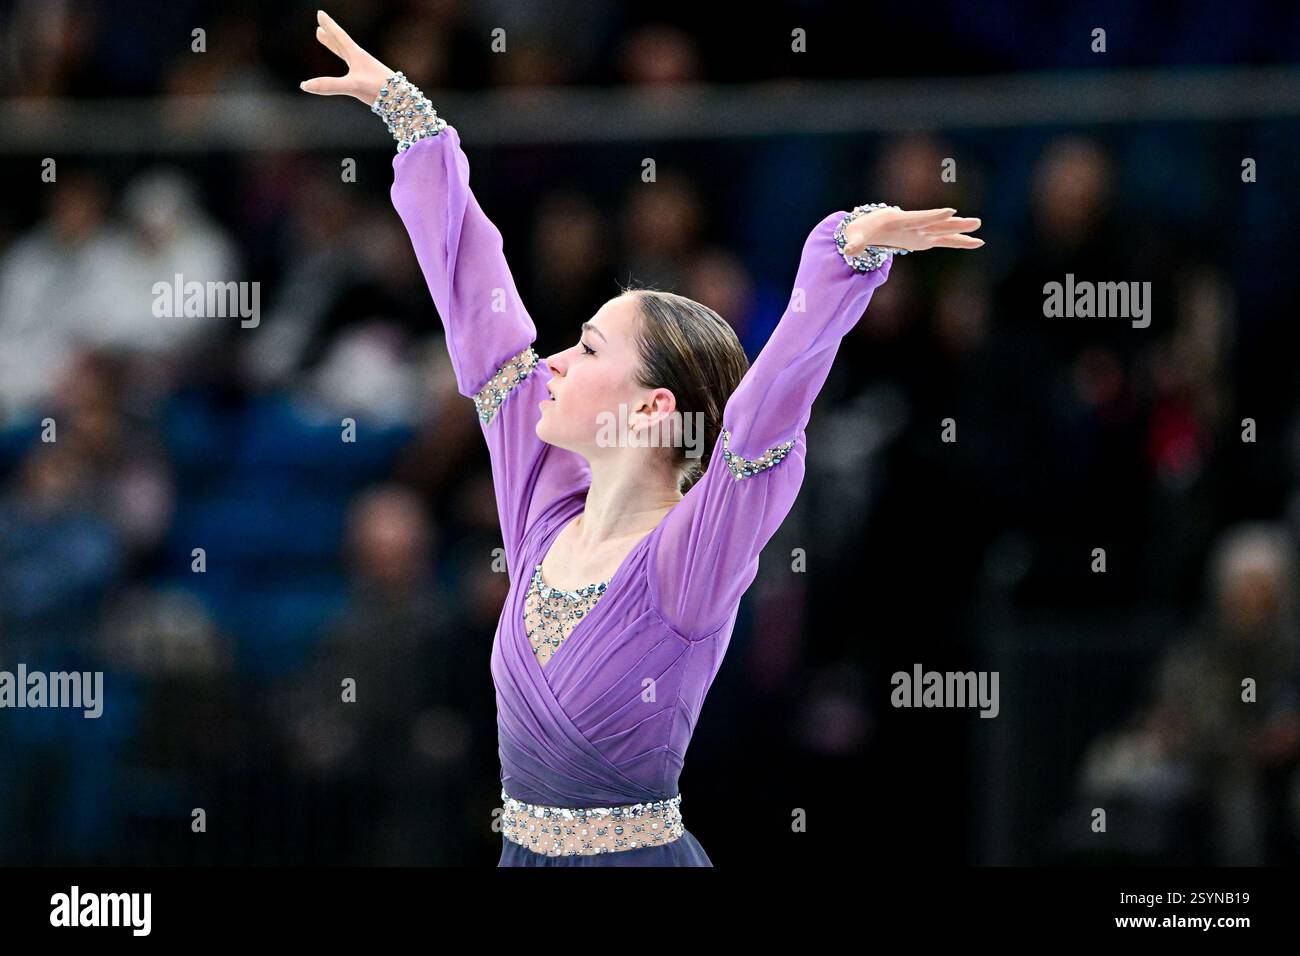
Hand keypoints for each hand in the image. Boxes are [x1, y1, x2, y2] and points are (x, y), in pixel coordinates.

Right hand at [300, 10, 394, 104]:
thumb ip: (329, 85)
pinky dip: (346, 64)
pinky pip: (353, 68)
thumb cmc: (378, 90)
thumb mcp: (352, 86)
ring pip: (345, 54)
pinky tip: (348, 69)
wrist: (402, 100)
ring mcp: (366, 70)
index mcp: (357, 56)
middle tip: (319, 26)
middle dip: (328, 34)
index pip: (339, 36)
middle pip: (340, 43)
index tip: (320, 13)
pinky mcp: (370, 80)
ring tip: (324, 38)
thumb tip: (304, 85)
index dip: (329, 25)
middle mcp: (361, 60)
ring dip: (334, 45)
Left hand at [842, 207, 982, 255]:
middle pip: (938, 223)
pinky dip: (959, 242)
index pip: (920, 217)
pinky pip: (944, 241)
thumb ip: (853, 243)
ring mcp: (921, 232)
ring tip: (979, 231)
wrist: (868, 226)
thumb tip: (847, 250)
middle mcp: (914, 225)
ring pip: (944, 231)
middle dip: (955, 223)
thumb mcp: (856, 236)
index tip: (950, 211)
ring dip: (961, 231)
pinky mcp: (924, 239)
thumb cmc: (861, 230)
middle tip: (974, 222)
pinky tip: (976, 243)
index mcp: (900, 221)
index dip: (934, 215)